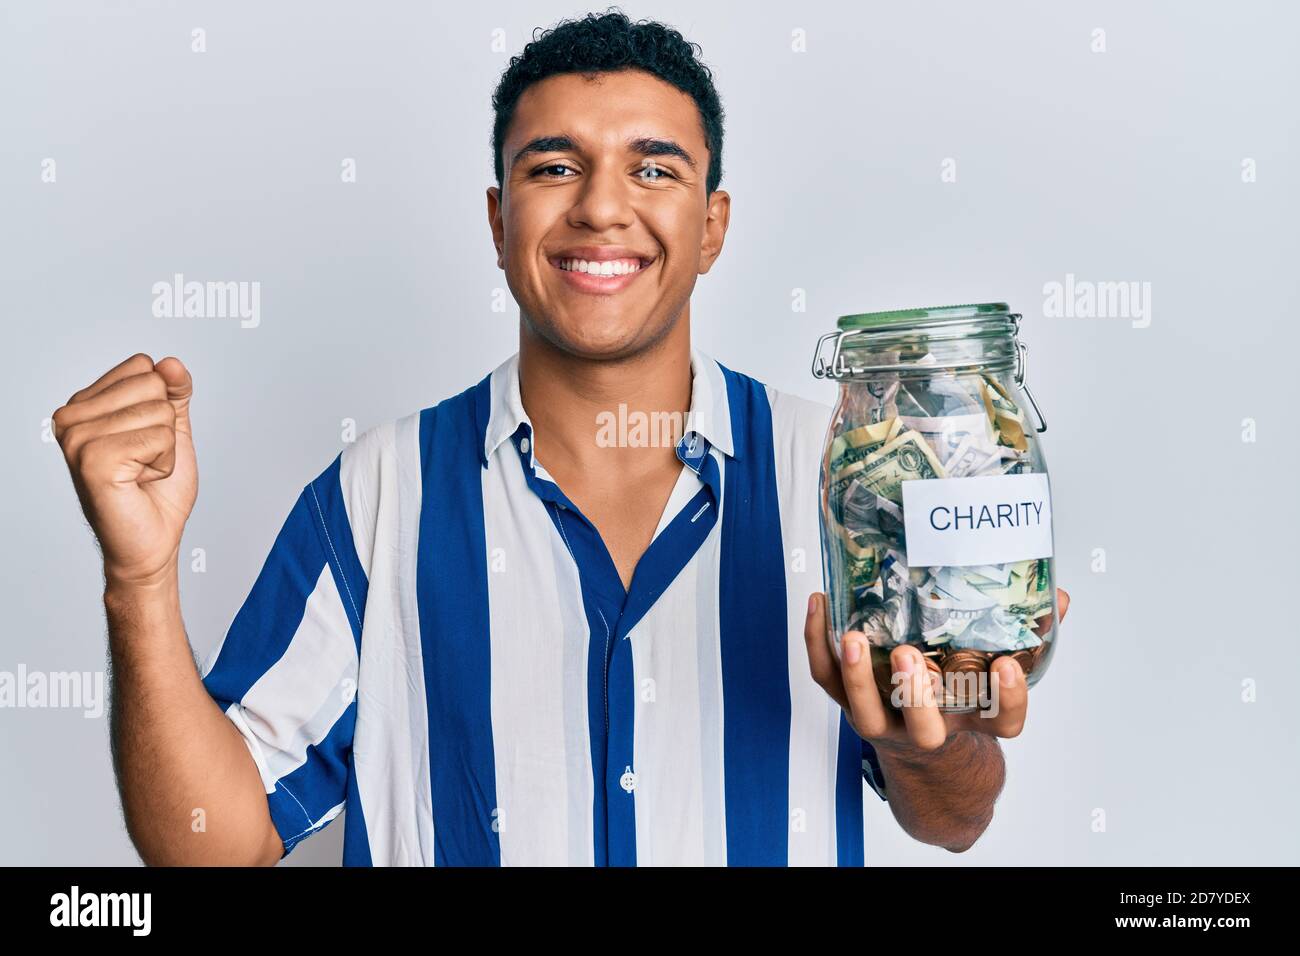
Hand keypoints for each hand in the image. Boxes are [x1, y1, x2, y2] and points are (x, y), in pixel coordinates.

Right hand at [52, 353, 197, 589]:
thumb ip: (174, 392)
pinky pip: (159, 438)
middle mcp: (71, 417)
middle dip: (165, 428)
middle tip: (143, 461)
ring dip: (164, 449)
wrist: (150, 542)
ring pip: (159, 412)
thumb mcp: (172, 429)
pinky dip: (162, 464)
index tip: (144, 441)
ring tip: (140, 473)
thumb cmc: (156, 491)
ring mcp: (77, 438)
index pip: (145, 367)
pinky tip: (138, 482)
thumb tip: (171, 363)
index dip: (162, 406)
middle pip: (153, 384)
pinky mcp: (93, 459)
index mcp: (84, 404)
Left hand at [804, 588, 1069, 752]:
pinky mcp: (850, 704)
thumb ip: (1028, 638)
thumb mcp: (997, 678)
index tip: (1006, 668)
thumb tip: (1059, 594)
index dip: (1006, 700)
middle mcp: (930, 730)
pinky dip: (819, 642)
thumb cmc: (963, 702)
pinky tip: (820, 603)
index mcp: (973, 722)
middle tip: (910, 655)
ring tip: (853, 634)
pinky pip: (828, 679)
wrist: (925, 760)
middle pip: (924, 728)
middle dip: (917, 695)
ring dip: (857, 674)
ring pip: (866, 711)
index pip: (1001, 722)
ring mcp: (887, 721)